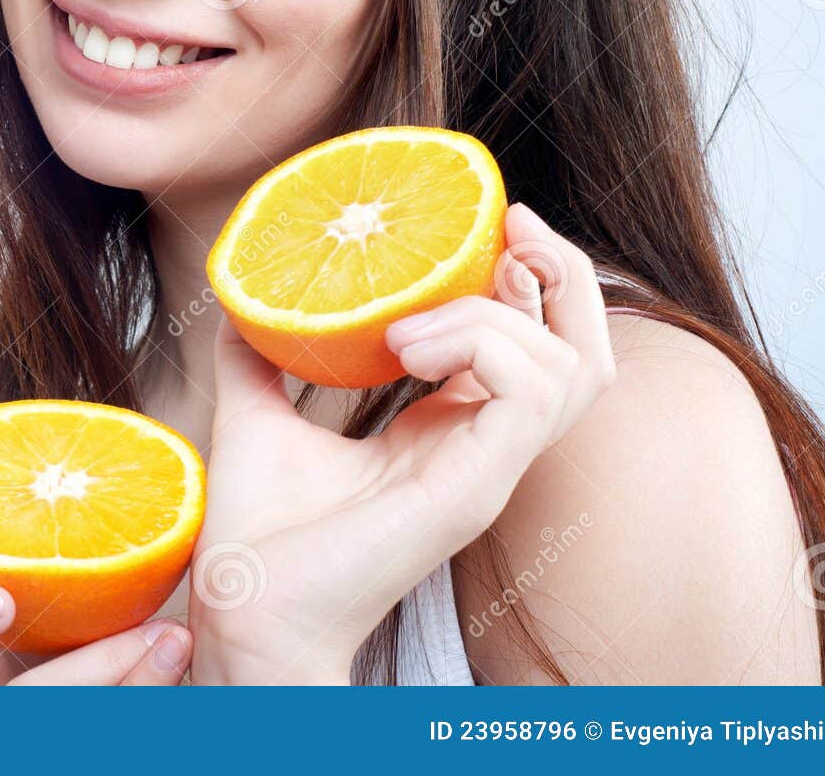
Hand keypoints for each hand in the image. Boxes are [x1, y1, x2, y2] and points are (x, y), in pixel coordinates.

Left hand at [187, 202, 615, 684]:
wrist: (241, 601)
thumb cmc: (259, 527)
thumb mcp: (259, 409)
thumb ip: (263, 350)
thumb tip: (239, 292)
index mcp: (448, 430)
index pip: (534, 345)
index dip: (528, 278)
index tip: (486, 222)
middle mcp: (482, 448)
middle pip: (586, 353)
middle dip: (564, 273)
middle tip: (506, 226)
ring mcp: (487, 470)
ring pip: (569, 366)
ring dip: (493, 314)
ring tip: (405, 327)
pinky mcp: (476, 488)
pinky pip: (531, 394)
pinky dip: (482, 345)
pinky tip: (408, 348)